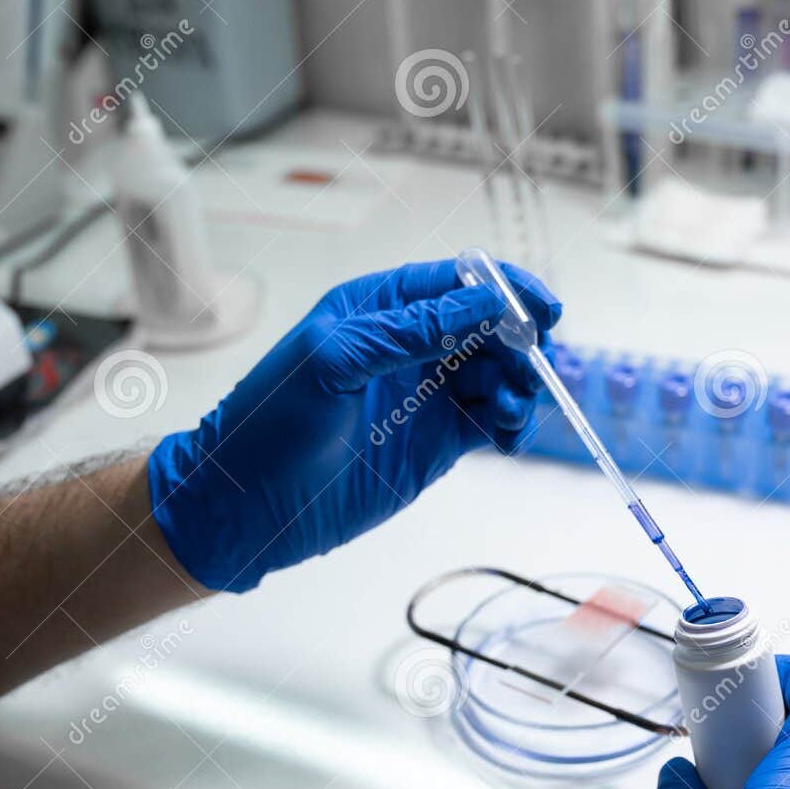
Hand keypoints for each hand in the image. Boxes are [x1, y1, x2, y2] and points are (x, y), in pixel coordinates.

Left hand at [148, 259, 560, 590]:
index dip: (504, 289)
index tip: (540, 309)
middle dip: (519, 342)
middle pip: (488, 328)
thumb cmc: (270, 423)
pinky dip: (511, 425)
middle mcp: (409, 346)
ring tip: (511, 412)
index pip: (456, 282)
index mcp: (378, 309)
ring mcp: (426, 396)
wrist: (248, 506)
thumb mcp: (333, 359)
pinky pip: (492, 422)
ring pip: (497, 376)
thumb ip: (409, 330)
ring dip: (519, 386)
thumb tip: (481, 303)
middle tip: (532, 365)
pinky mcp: (437, 443)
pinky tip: (508, 437)